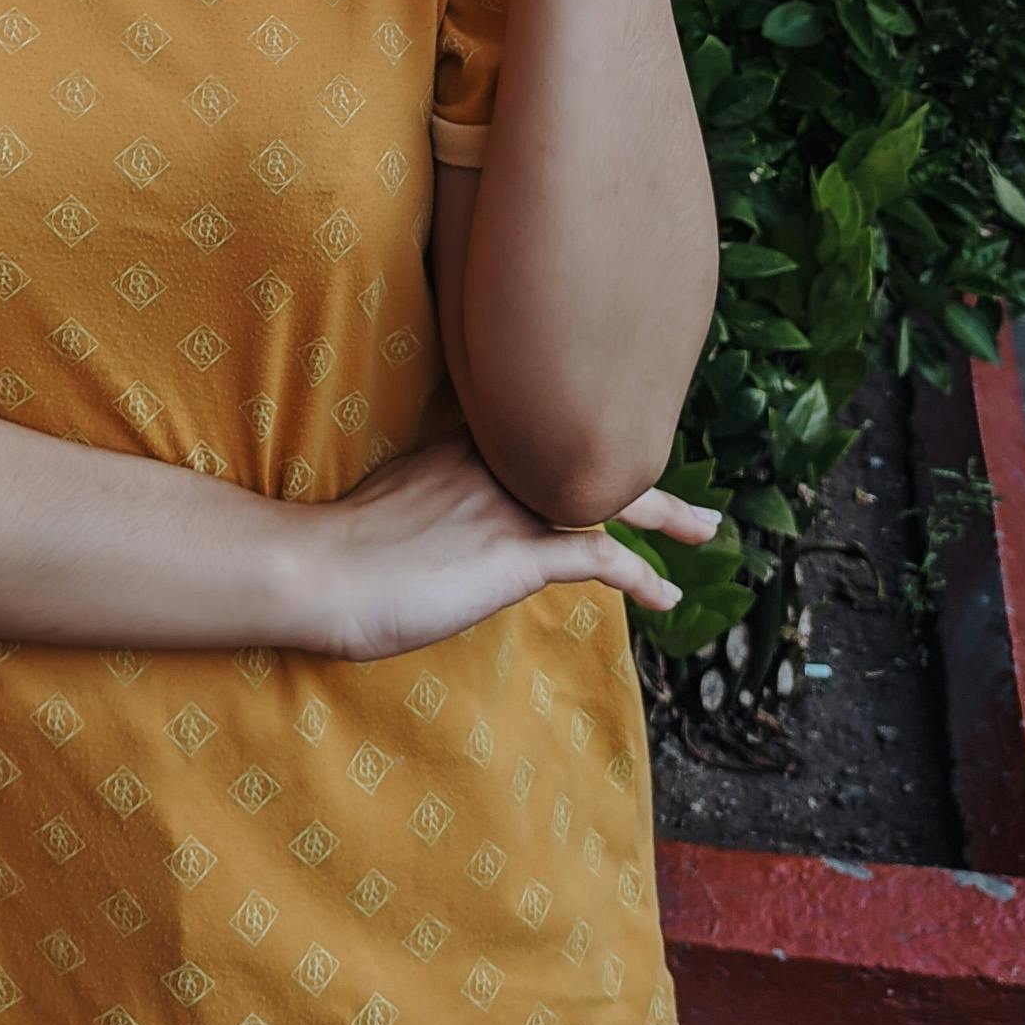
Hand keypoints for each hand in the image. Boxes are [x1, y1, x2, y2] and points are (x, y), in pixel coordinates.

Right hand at [292, 433, 720, 662]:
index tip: (615, 432)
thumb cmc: (339, 547)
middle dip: (642, 460)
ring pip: (609, 498)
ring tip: (706, 529)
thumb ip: (432, 496)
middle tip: (682, 473)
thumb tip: (443, 518)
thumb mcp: (393, 501)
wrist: (318, 570)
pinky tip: (665, 595)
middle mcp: (497, 462)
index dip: (585, 431)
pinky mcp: (517, 555)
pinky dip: (640, 576)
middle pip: (589, 450)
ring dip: (665, 515)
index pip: (542, 428)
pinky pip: (599, 560)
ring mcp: (510, 505)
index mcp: (465, 443)